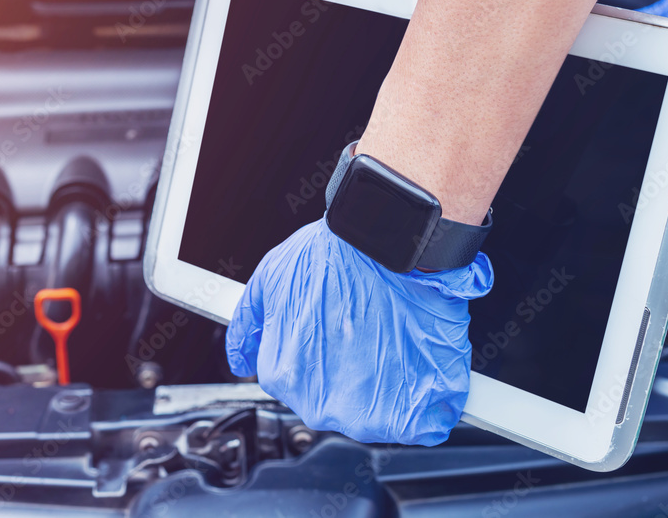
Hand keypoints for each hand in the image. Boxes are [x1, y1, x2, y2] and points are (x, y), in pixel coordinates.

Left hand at [225, 217, 492, 444]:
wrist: (389, 244)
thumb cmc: (333, 255)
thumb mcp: (270, 278)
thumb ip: (247, 326)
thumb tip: (239, 358)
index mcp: (283, 377)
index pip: (295, 382)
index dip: (320, 352)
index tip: (337, 331)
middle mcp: (323, 406)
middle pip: (338, 401)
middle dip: (353, 372)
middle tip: (367, 330)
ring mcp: (372, 416)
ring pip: (380, 413)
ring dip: (392, 385)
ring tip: (395, 338)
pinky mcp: (418, 416)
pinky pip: (423, 423)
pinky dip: (428, 398)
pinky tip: (424, 361)